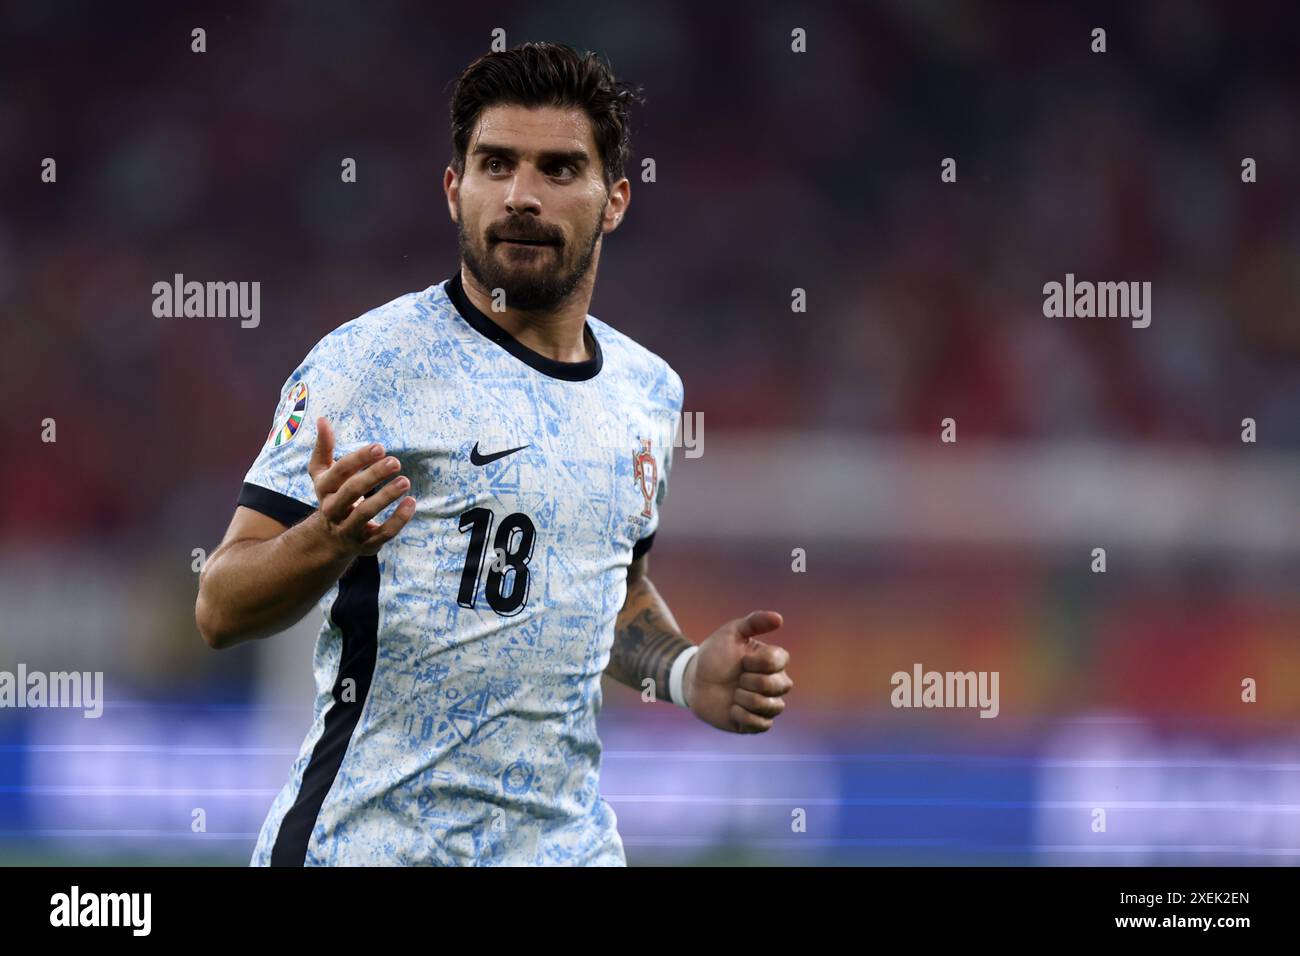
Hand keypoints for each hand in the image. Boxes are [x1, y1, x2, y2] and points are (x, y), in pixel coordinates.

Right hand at [307, 416, 416, 557]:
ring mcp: (349, 529)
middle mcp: (332, 510)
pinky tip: (412, 502)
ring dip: (386, 497)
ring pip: (366, 513)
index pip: (340, 472)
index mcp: (323, 489)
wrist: (328, 539)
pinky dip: (398, 519)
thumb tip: (322, 419)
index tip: (379, 447)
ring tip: (405, 481)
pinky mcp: (366, 544)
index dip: (359, 459)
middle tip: (395, 461)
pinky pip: (384, 533)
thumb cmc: (332, 496)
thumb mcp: (322, 473)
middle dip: (373, 476)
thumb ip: (324, 447)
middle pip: (351, 492)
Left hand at [684, 610, 791, 732]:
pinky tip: (732, 709)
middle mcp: (775, 683)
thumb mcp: (731, 632)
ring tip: (733, 694)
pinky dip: (743, 716)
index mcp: (773, 661)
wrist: (694, 679)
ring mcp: (766, 704)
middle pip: (781, 685)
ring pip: (773, 707)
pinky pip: (762, 725)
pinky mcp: (755, 723)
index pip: (779, 661)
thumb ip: (754, 622)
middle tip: (737, 679)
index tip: (741, 660)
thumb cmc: (715, 654)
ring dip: (747, 699)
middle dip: (752, 681)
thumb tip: (779, 618)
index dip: (757, 662)